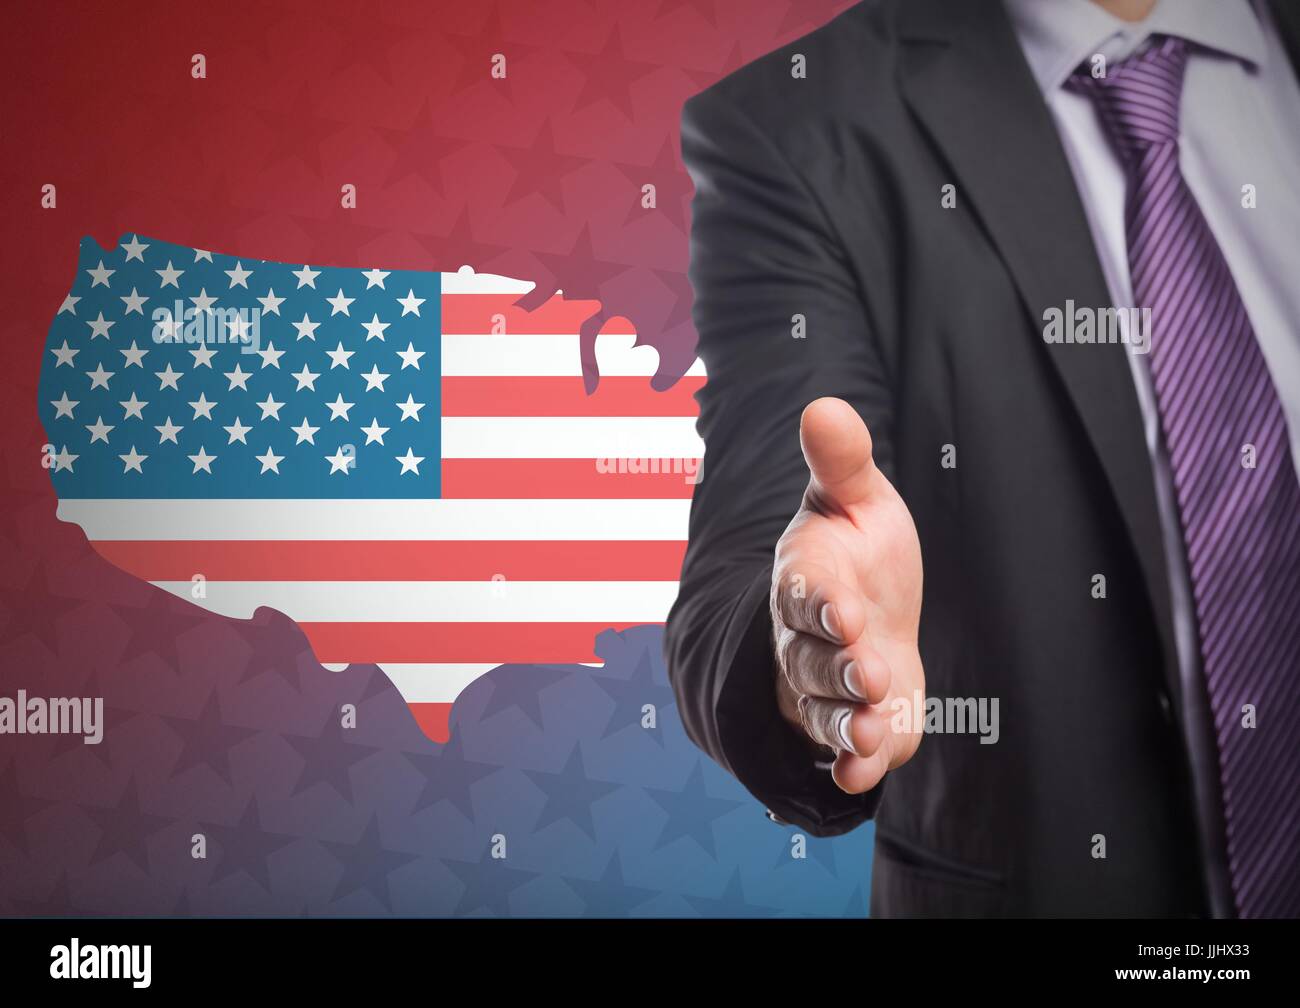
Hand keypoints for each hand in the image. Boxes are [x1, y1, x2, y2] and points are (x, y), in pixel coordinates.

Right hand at [770, 397, 924, 793]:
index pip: (804, 593)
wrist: (866, 609)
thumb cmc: (856, 548)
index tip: (842, 608)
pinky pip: (852, 750)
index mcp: (805, 580)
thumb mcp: (854, 499)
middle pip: (813, 660)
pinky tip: (864, 775)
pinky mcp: (862, 723)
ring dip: (843, 724)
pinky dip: (857, 765)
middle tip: (869, 670)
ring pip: (826, 711)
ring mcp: (830, 688)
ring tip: (864, 735)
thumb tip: (823, 403)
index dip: (820, 602)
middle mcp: (806, 641)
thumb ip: (841, 461)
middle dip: (839, 669)